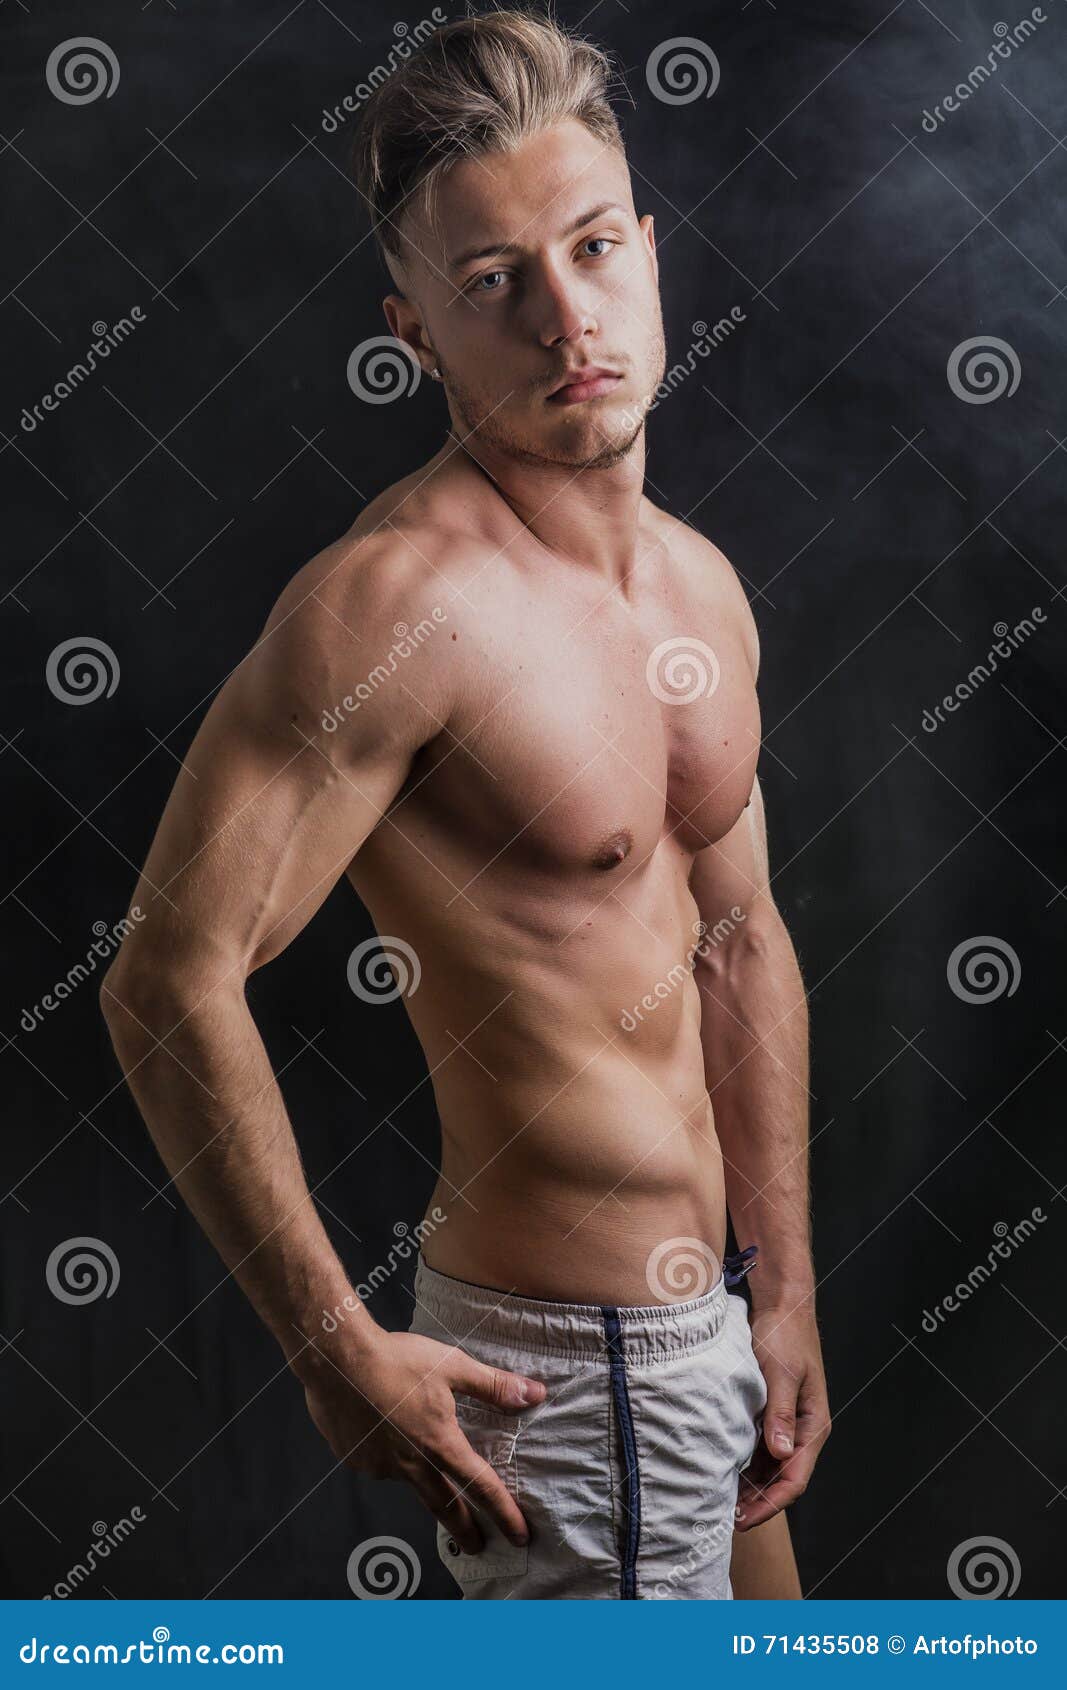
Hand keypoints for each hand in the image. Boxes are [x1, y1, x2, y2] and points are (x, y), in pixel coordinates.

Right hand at [299, 1329, 545, 1550]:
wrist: (335, 1358)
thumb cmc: (396, 1359)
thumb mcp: (452, 1365)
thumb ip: (493, 1386)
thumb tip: (535, 1394)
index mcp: (438, 1443)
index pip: (481, 1486)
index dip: (504, 1512)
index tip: (519, 1535)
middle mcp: (409, 1463)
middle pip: (443, 1506)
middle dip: (464, 1529)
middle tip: (477, 1547)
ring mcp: (378, 1465)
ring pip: (407, 1479)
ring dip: (420, 1479)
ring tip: (419, 1458)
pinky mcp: (353, 1458)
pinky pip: (377, 1463)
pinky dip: (387, 1454)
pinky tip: (382, 1431)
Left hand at [735, 1299, 829, 1531]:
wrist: (781, 1304)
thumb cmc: (785, 1334)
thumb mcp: (781, 1372)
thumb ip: (780, 1413)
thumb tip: (781, 1453)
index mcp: (813, 1425)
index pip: (794, 1479)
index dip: (769, 1503)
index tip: (743, 1518)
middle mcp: (802, 1430)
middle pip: (781, 1479)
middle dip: (756, 1502)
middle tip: (725, 1519)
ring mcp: (786, 1423)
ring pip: (768, 1467)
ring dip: (748, 1485)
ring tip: (719, 1501)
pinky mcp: (771, 1413)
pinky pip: (758, 1448)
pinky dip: (743, 1463)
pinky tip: (722, 1470)